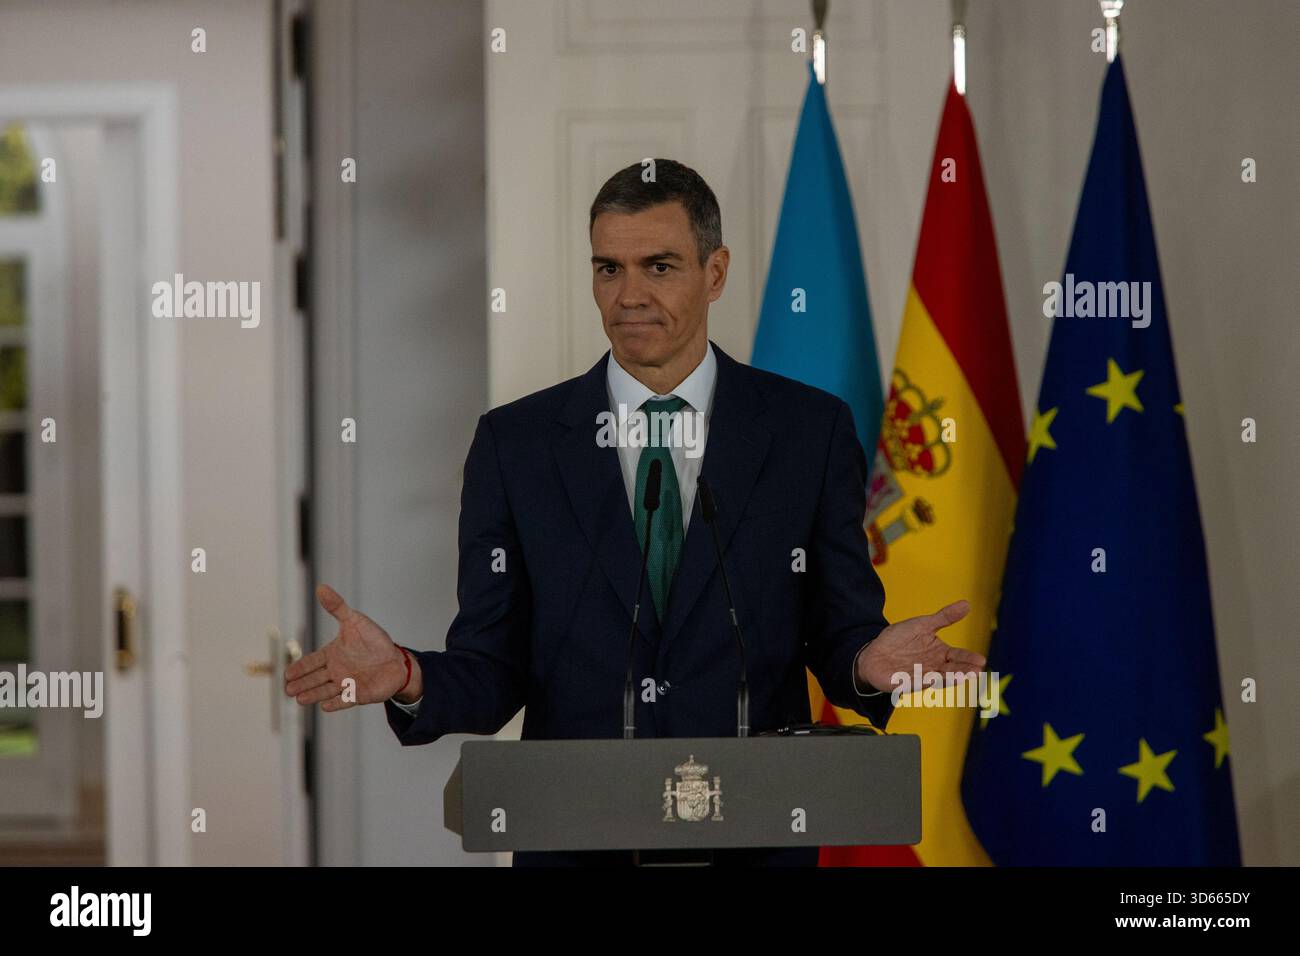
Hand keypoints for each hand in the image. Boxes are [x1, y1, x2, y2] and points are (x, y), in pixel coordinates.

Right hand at [283, 584, 418, 711]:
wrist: (396, 661)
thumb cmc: (374, 641)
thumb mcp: (354, 621)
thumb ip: (337, 607)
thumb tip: (321, 587)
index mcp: (332, 655)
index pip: (311, 662)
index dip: (299, 668)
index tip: (287, 674)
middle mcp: (336, 671)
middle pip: (314, 679)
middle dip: (301, 684)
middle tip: (288, 690)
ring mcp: (346, 684)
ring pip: (326, 691)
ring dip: (314, 695)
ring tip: (300, 699)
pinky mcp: (359, 695)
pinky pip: (345, 700)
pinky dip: (336, 703)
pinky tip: (325, 706)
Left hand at [855, 600, 984, 693]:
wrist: (875, 653)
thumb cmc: (901, 640)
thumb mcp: (923, 624)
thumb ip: (944, 617)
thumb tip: (967, 604)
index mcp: (940, 653)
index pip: (958, 656)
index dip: (969, 659)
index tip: (981, 660)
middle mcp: (933, 667)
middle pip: (951, 670)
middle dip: (963, 671)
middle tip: (976, 671)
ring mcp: (919, 676)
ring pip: (937, 679)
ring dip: (949, 679)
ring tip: (962, 677)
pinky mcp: (903, 683)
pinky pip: (914, 683)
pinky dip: (922, 681)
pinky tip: (931, 678)